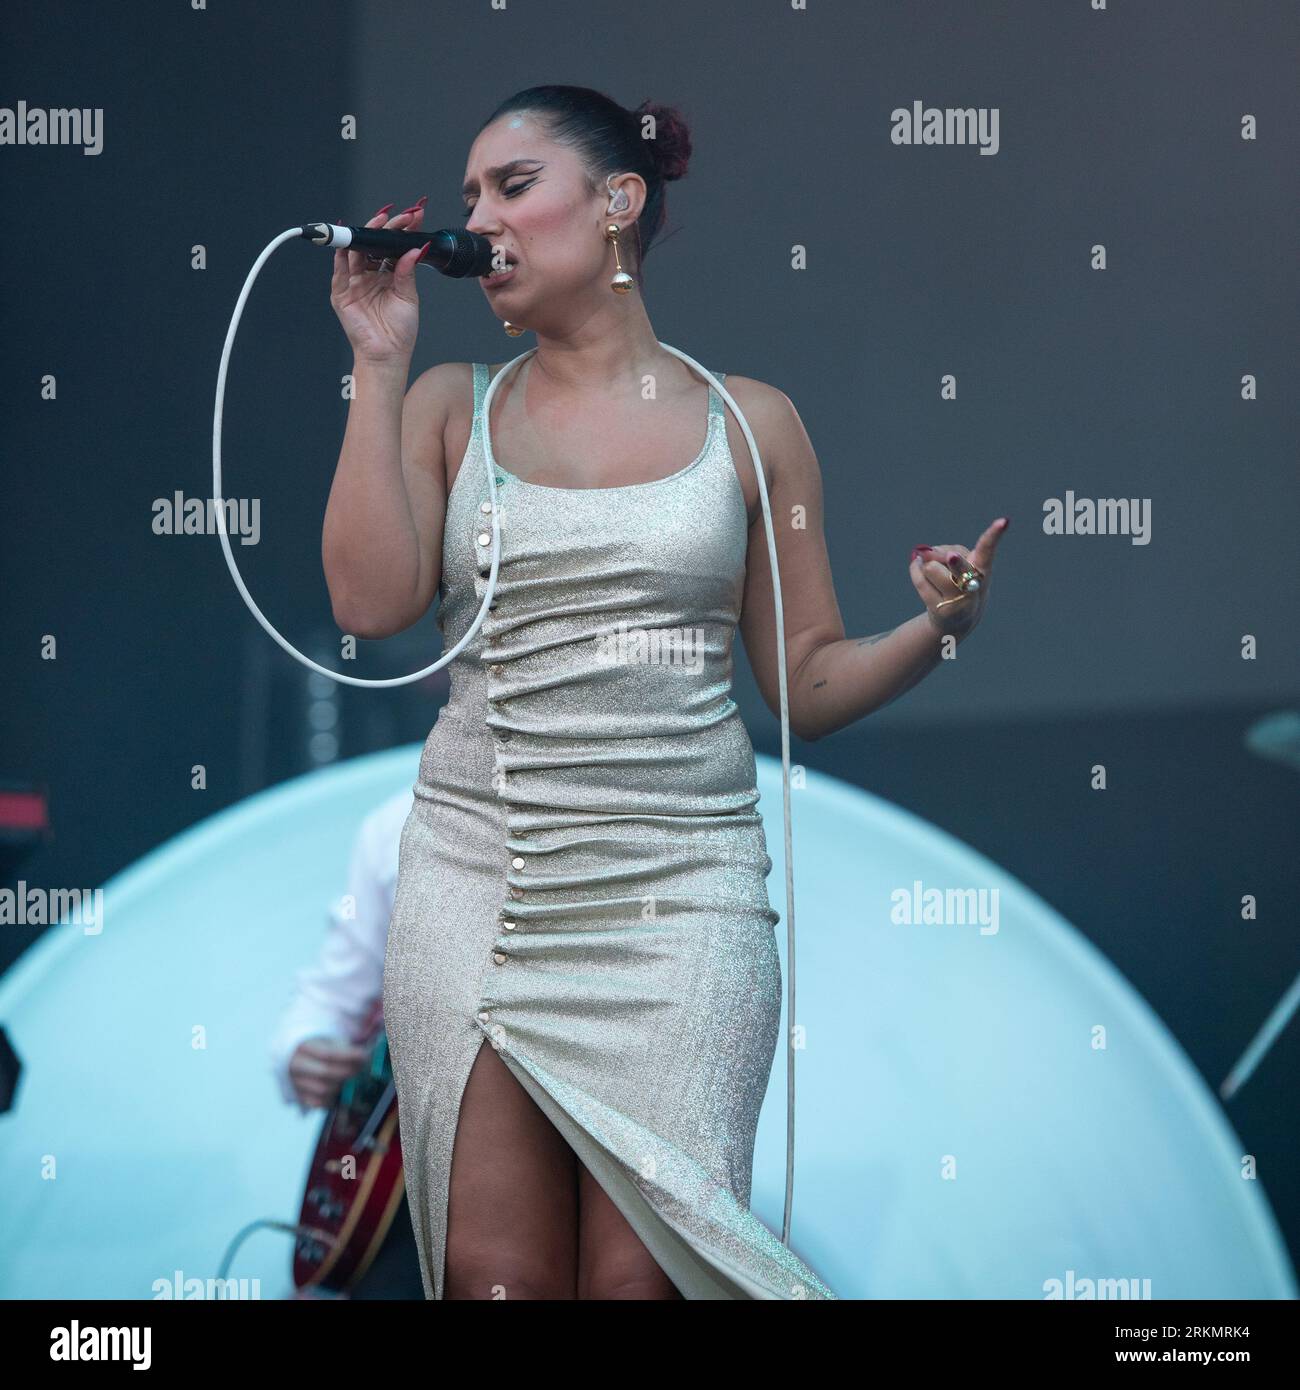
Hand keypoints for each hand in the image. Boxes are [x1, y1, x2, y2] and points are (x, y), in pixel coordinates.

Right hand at [288, 1037, 370, 1108]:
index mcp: (304, 1048)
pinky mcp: (299, 1096)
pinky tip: (340, 1092)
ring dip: (341, 1086)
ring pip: (322, 1090)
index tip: (364, 1056)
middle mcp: (297, 1066)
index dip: (349, 1056)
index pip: (329, 1054)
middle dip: (348, 1072)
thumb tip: (365, 1051)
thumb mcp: (330, 1040)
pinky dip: (332, 1099)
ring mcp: (296, 1083)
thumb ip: (346, 1045)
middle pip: (326, 1073)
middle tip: (361, 1069)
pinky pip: (317, 1103)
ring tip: (351, 1080)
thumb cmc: (321, 1048)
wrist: (300, 1059)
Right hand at [329, 197, 429, 364]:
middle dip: (384, 228)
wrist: (386, 354)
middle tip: (397, 216)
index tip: (412, 218)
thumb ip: (406, 271)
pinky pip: (339, 268)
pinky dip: (342, 252)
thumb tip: (415, 248)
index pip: (392, 248)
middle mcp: (371, 276)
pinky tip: (348, 239)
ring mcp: (355, 282)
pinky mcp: (341, 292)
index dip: (400, 232)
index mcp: (389, 276)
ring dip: (365, 235)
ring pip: (356, 252)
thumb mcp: (408, 296)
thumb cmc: (399, 332)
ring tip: (378, 222)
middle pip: (373, 245)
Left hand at [909, 517, 1008, 639]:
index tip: (1004, 520)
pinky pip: (919, 580)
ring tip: (932, 572)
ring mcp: (958, 601)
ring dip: (927, 565)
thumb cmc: (958, 581)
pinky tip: (921, 573)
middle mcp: (974, 585)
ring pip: (932, 568)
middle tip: (951, 557)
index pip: (988, 548)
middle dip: (954, 560)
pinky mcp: (941, 610)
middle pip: (958, 564)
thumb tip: (923, 554)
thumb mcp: (957, 562)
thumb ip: (944, 552)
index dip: (994, 534)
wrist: (955, 620)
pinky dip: (916, 571)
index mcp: (983, 567)